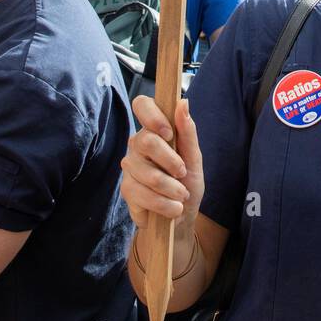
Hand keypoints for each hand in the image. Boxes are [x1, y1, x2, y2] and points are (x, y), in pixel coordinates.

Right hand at [121, 96, 204, 234]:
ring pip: (148, 173)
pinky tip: (173, 208)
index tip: (169, 134)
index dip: (153, 117)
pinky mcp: (127, 189)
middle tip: (182, 173)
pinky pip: (143, 194)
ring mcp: (129, 166)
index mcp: (154, 129)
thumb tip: (183, 102)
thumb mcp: (194, 158)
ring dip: (172, 188)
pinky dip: (164, 204)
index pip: (142, 105)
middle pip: (146, 141)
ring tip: (181, 196)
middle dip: (171, 161)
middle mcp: (137, 143)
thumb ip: (187, 131)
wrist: (181, 217)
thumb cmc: (187, 182)